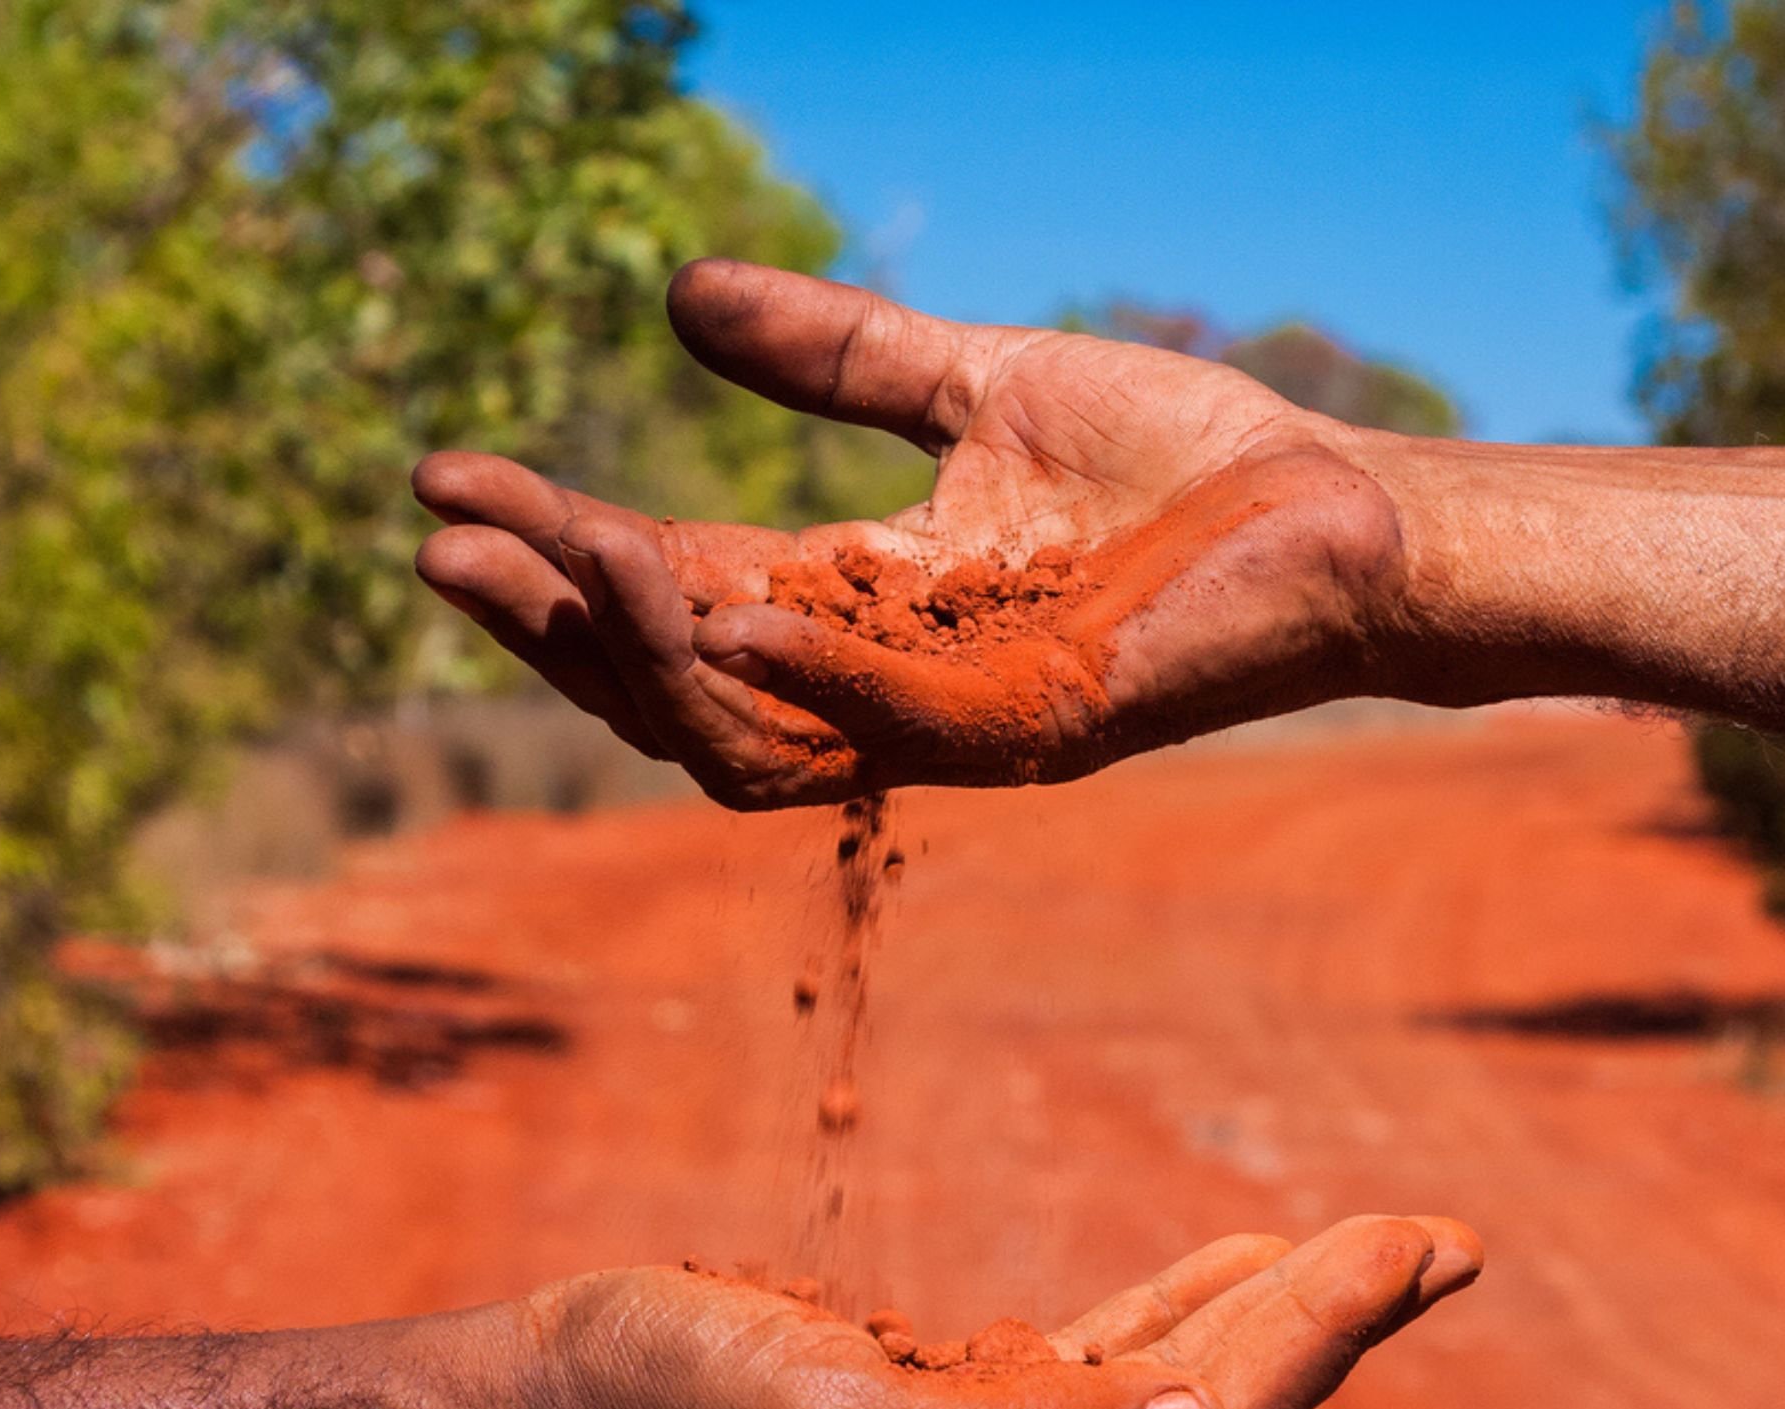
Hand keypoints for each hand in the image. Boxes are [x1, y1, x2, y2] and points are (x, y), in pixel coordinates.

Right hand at [412, 260, 1412, 807]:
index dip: (553, 547)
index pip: (669, 593)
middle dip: (554, 624)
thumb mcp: (973, 386)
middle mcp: (885, 682)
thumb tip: (676, 296)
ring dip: (648, 656)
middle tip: (442, 543)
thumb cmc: (1177, 462)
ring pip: (753, 735)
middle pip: (676, 687)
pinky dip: (803, 676)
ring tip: (564, 550)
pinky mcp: (1042, 726)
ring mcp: (956, 719)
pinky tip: (719, 604)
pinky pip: (893, 728)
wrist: (1341, 509)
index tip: (443, 476)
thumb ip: (836, 360)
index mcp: (859, 604)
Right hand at [501, 1214, 1480, 1408]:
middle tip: (1442, 1239)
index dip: (1309, 1344)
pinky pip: (1089, 1364)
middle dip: (1324, 1325)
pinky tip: (1229, 1267)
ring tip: (1374, 1248)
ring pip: (1161, 1390)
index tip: (1406, 1249)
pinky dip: (1167, 1312)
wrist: (551, 1403)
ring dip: (1267, 1314)